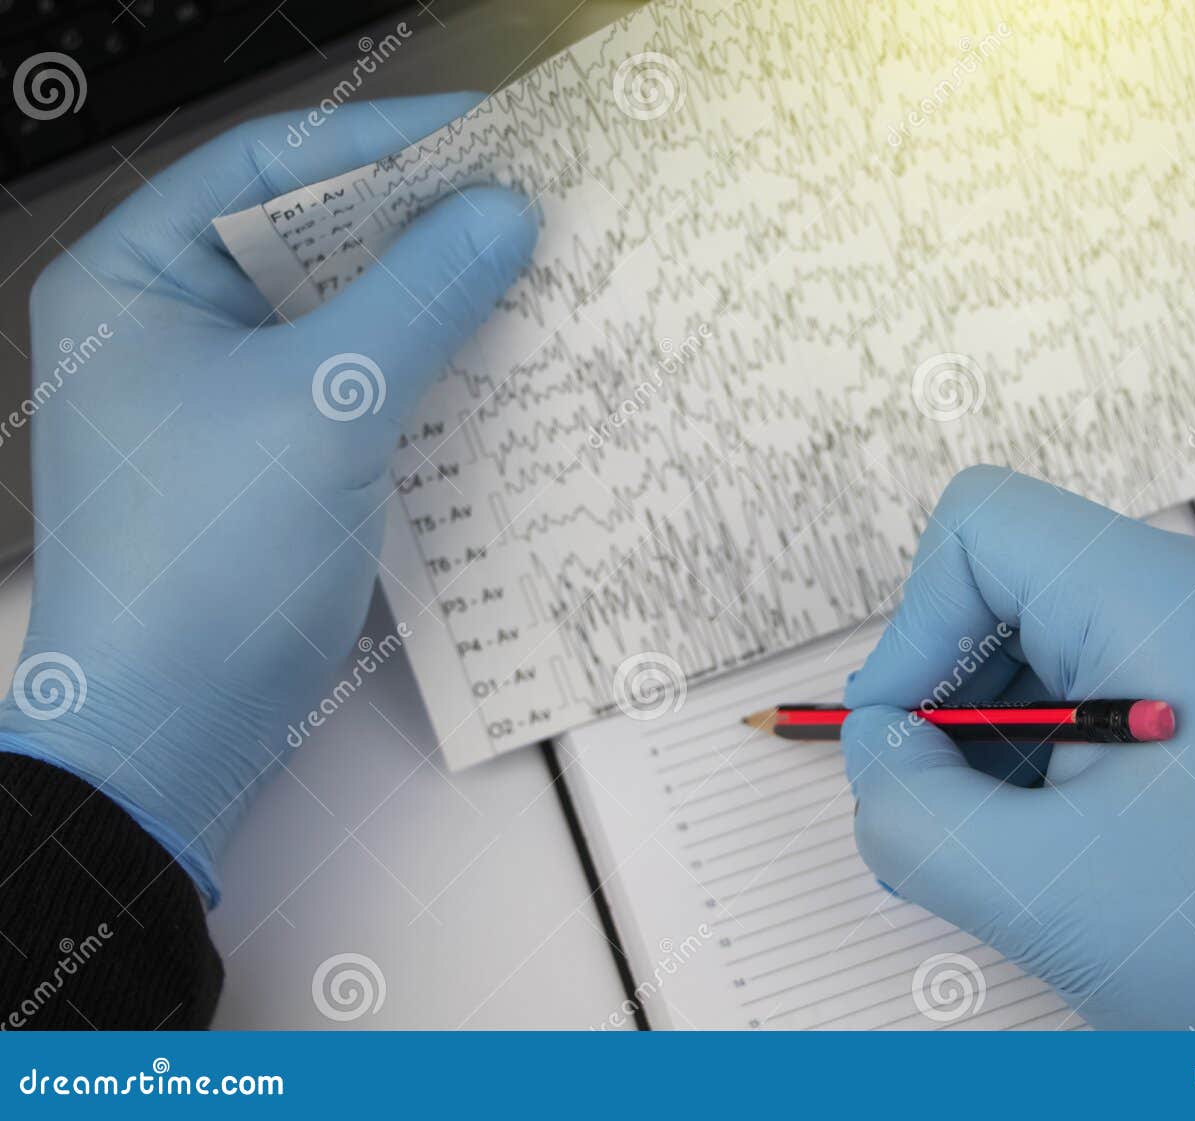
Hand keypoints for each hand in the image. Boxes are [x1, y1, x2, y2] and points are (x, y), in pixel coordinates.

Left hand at [0, 94, 536, 902]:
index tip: (484, 137)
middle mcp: (173, 323)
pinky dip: (425, 369)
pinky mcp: (278, 454)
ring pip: (347, 313)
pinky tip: (495, 360)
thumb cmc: (197, 568)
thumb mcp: (324, 405)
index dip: (381, 142)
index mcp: (138, 278)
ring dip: (432, 300)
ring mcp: (226, 392)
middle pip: (314, 237)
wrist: (176, 730)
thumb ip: (418, 296)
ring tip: (524, 276)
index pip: (269, 167)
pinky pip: (362, 381)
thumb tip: (498, 216)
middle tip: (522, 206)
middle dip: (419, 225)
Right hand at [843, 466, 1194, 1027]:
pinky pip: (1115, 685)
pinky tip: (1063, 844)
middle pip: (1014, 587)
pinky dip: (1061, 755)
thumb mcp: (1039, 892)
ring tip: (1005, 851)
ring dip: (1001, 740)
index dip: (912, 630)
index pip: (982, 527)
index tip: (903, 743)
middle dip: (952, 701)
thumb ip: (908, 809)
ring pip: (1058, 641)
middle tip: (938, 817)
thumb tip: (877, 748)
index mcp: (1172, 601)